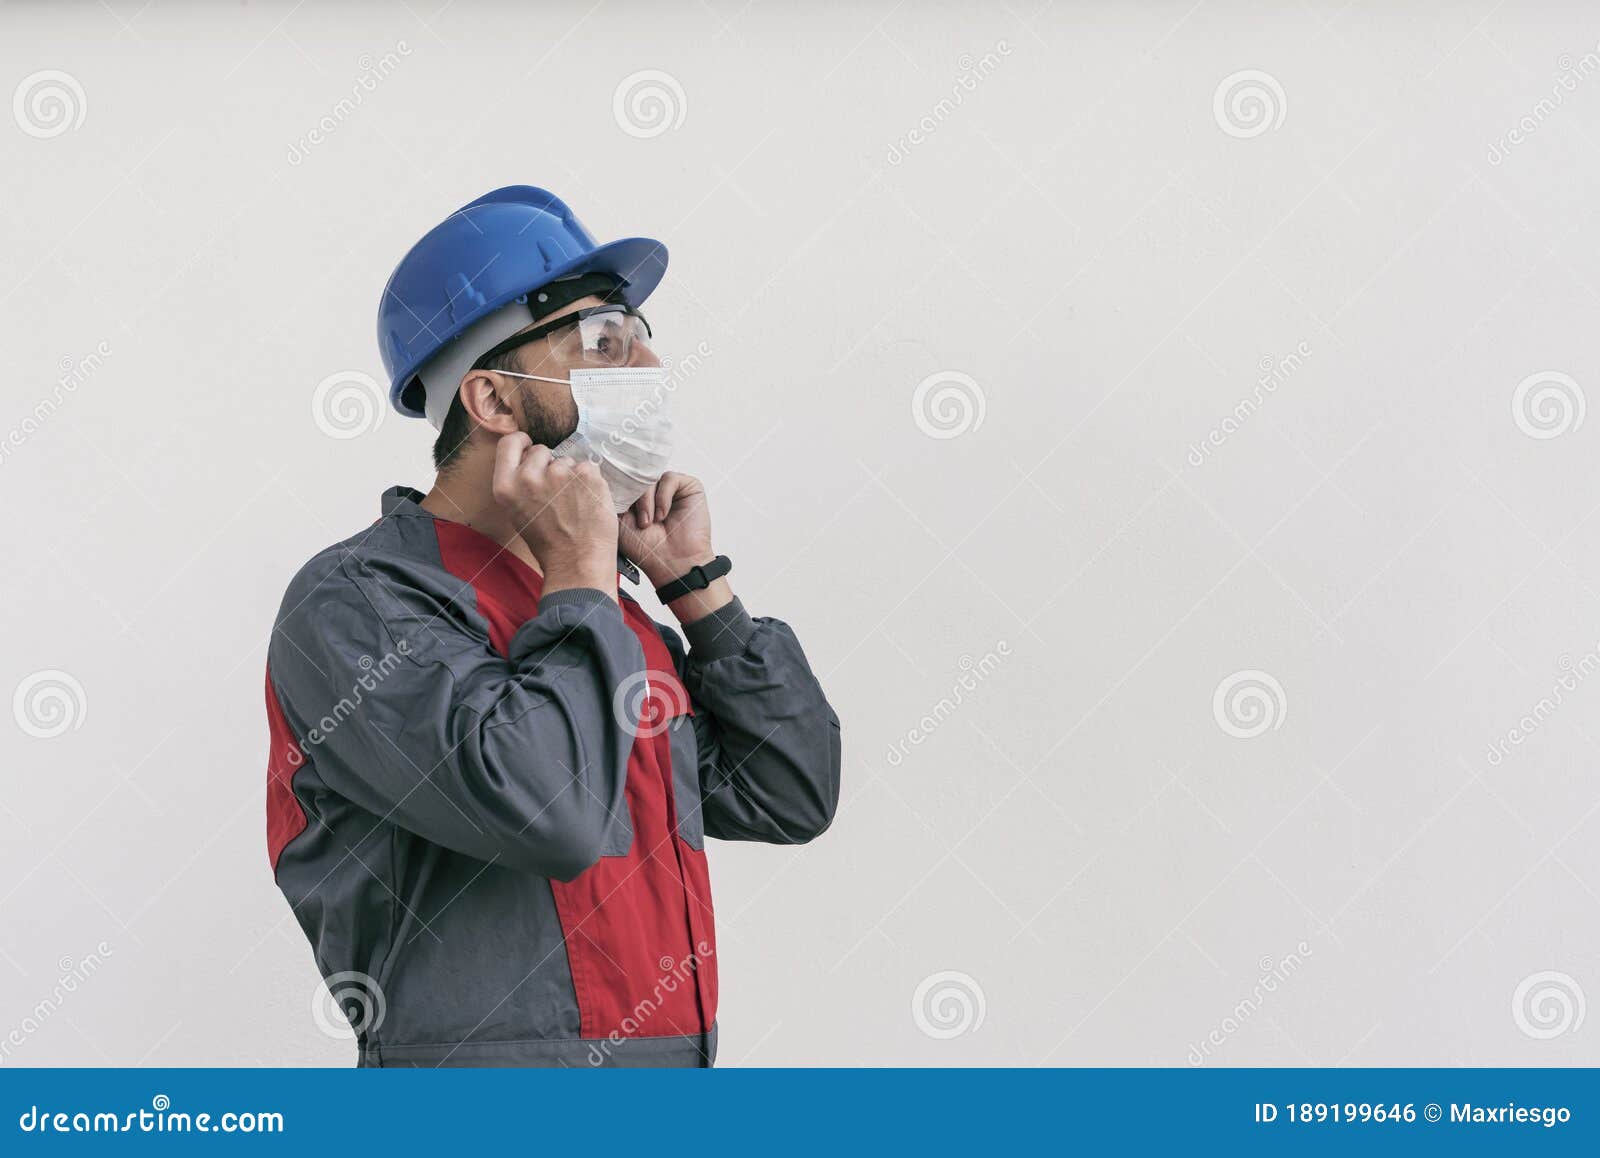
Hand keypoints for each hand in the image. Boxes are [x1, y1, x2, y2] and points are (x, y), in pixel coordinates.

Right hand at [492, 433, 617, 595]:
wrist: (577, 564)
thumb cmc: (549, 544)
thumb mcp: (518, 513)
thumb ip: (519, 483)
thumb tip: (529, 457)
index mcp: (506, 486)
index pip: (509, 443)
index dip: (522, 442)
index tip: (530, 446)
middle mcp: (529, 477)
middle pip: (542, 451)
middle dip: (551, 465)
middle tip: (559, 495)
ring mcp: (558, 473)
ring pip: (568, 461)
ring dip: (573, 476)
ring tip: (574, 505)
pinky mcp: (585, 474)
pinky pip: (589, 467)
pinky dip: (592, 482)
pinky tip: (588, 503)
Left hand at [618, 472, 731, 624]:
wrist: (671, 563)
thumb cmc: (645, 548)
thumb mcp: (617, 519)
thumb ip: (612, 496)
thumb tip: (602, 475)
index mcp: (634, 496)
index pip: (623, 477)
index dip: (617, 483)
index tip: (610, 495)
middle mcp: (651, 490)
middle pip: (635, 475)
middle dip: (632, 495)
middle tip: (635, 519)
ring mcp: (669, 488)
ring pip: (651, 477)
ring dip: (646, 501)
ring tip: (649, 523)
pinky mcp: (688, 487)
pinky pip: (669, 478)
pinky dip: (663, 497)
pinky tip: (663, 516)